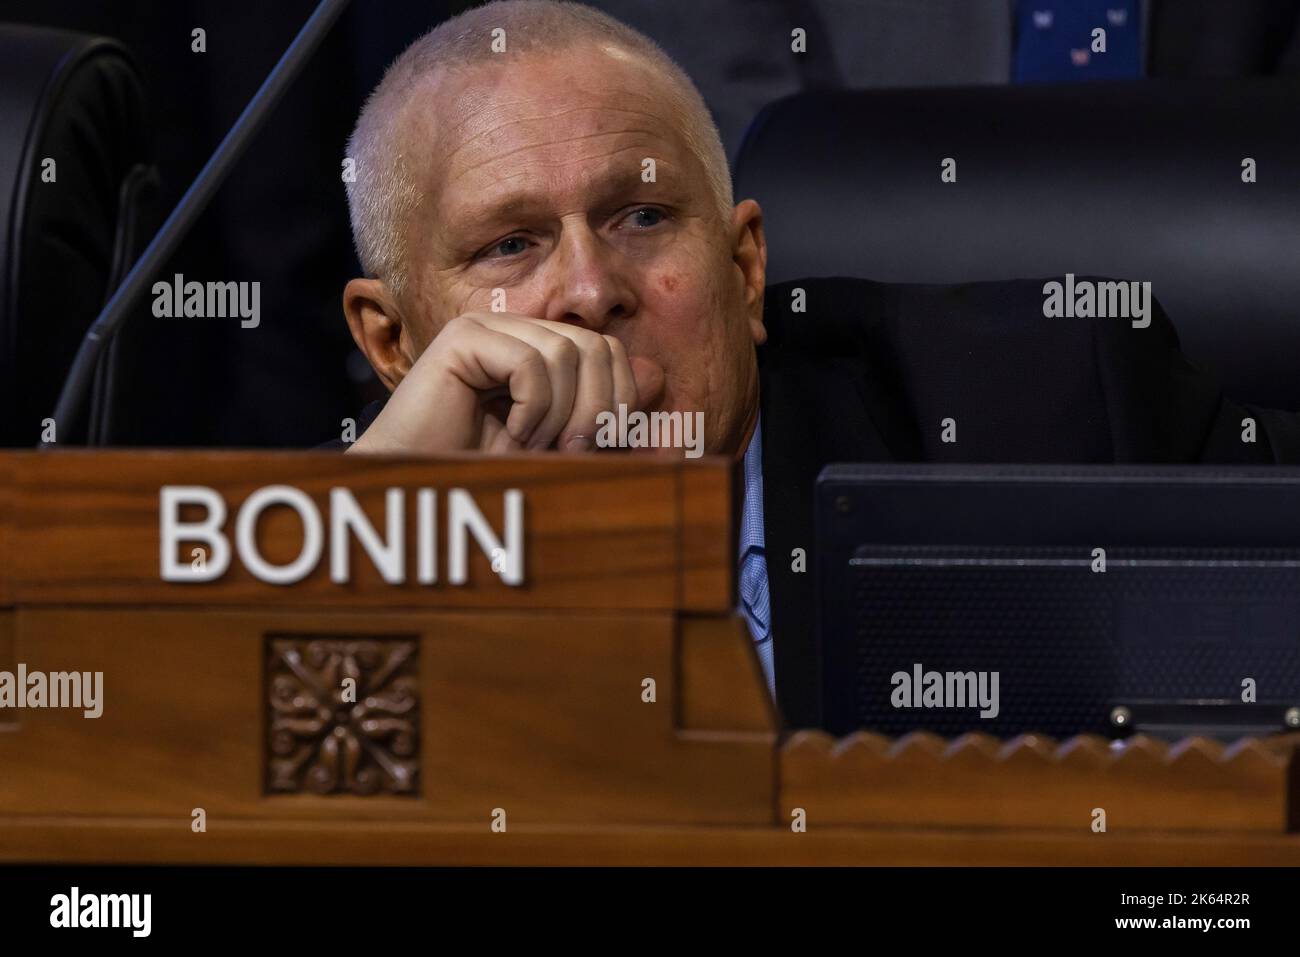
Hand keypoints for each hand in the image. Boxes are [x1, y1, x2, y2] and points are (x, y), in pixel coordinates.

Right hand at [347, 312, 664, 453]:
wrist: (424, 492)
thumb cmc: (490, 477)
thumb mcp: (566, 450)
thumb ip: (609, 418)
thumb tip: (658, 374)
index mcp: (542, 352)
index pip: (608, 351)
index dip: (618, 399)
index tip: (595, 449)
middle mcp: (518, 331)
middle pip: (597, 346)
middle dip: (596, 409)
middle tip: (569, 452)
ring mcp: (490, 329)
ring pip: (568, 353)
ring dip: (558, 415)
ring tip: (530, 444)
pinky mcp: (464, 337)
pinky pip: (531, 362)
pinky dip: (531, 408)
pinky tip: (508, 432)